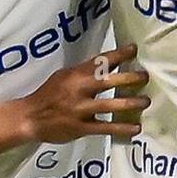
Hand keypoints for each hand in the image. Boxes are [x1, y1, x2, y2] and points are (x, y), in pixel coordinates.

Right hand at [16, 43, 149, 142]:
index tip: (134, 49)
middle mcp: (79, 90)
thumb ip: (84, 72)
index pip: (100, 61)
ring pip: (110, 105)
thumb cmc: (49, 94)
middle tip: (145, 77)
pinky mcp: (81, 127)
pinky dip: (122, 128)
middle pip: (108, 81)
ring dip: (131, 103)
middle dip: (130, 78)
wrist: (30, 118)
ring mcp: (80, 109)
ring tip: (145, 101)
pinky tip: (136, 128)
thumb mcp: (64, 76)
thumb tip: (109, 64)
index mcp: (76, 74)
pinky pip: (105, 128)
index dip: (119, 54)